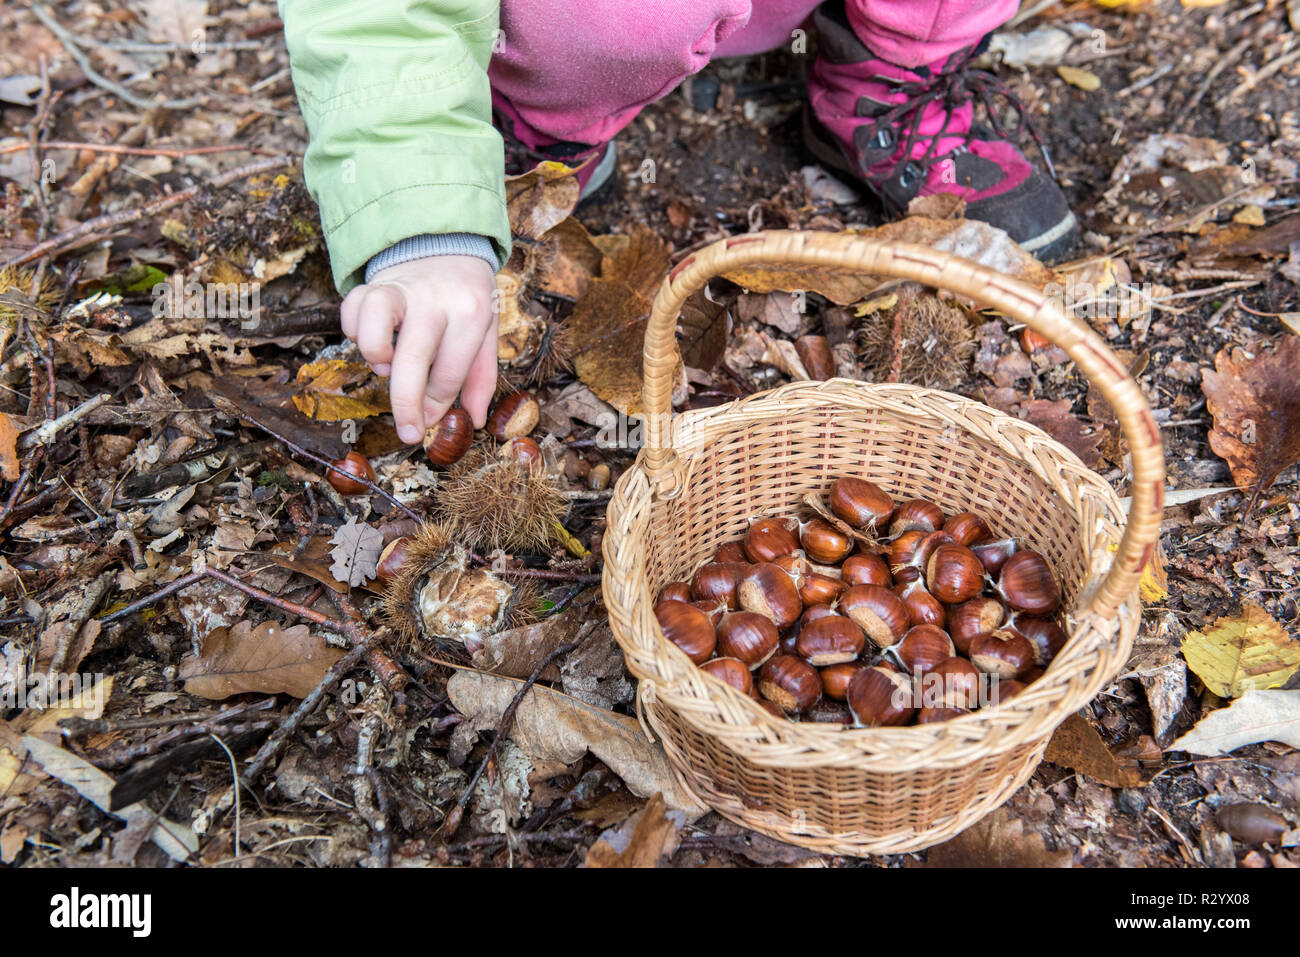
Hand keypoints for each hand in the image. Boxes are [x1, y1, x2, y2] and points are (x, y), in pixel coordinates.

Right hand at [340, 255, 497, 443]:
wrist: (446, 246)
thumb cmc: (466, 299)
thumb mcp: (486, 333)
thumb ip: (480, 377)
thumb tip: (473, 421)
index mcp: (470, 312)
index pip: (450, 372)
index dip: (438, 404)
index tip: (429, 421)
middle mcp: (434, 299)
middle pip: (413, 359)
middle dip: (406, 404)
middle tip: (407, 433)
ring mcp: (400, 288)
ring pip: (374, 326)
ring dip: (376, 357)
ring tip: (388, 367)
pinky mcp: (373, 283)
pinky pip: (351, 312)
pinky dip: (355, 333)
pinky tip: (374, 340)